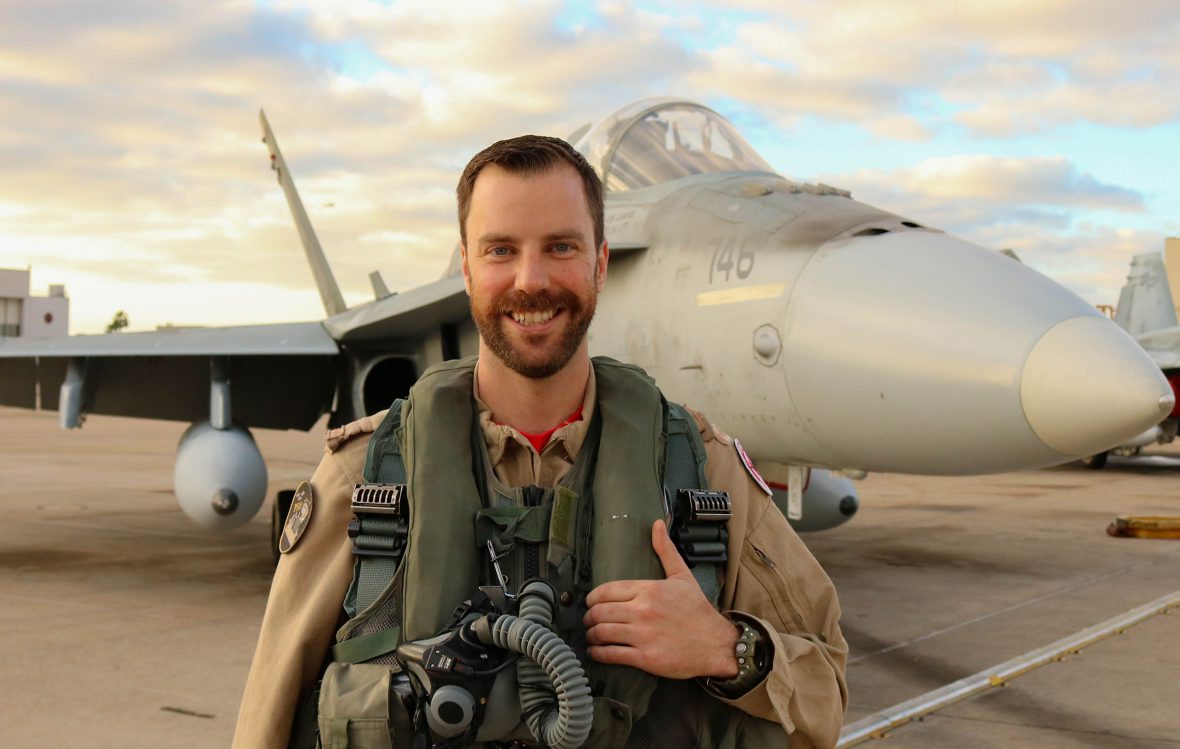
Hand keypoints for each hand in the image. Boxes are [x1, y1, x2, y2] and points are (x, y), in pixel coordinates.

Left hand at [583, 519, 738, 678]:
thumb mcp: (682, 576)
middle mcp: (643, 611)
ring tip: (591, 635)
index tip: (591, 602)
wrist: (716, 644)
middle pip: (600, 611)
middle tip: (589, 620)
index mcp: (649, 589)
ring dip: (591, 635)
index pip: (607, 590)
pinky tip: (596, 651)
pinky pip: (611, 654)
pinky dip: (597, 653)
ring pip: (601, 632)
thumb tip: (657, 524)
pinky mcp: (645, 657)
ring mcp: (643, 635)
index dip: (592, 597)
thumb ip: (666, 550)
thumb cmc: (698, 611)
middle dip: (589, 617)